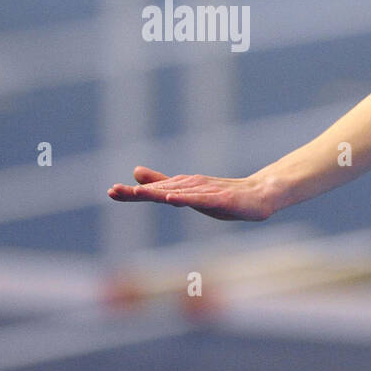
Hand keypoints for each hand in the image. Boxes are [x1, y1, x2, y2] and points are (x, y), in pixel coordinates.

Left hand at [107, 166, 276, 221]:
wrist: (260, 194)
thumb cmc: (224, 195)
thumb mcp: (190, 193)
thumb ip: (162, 183)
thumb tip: (135, 173)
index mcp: (182, 188)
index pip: (153, 191)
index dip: (131, 194)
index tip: (111, 192)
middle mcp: (191, 186)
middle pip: (160, 190)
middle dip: (137, 193)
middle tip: (113, 191)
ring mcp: (206, 191)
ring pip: (177, 192)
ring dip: (156, 192)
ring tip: (135, 194)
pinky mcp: (221, 198)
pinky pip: (201, 198)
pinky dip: (185, 197)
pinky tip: (172, 197)